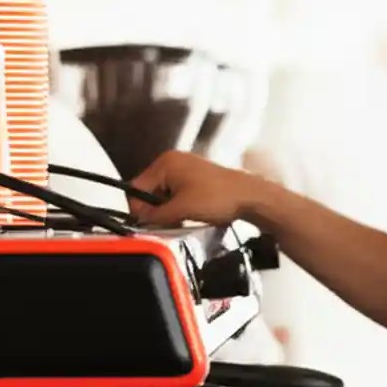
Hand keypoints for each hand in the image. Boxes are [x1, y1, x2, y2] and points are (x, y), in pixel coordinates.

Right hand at [128, 150, 263, 226]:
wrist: (250, 197)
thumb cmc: (219, 197)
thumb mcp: (181, 209)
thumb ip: (155, 216)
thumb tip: (140, 221)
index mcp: (166, 163)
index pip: (136, 188)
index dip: (139, 209)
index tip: (147, 224)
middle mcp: (173, 162)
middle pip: (149, 191)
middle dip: (155, 210)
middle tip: (167, 223)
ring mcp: (186, 169)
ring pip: (163, 195)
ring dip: (168, 210)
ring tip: (181, 219)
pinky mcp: (196, 179)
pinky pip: (176, 195)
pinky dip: (179, 207)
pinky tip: (189, 215)